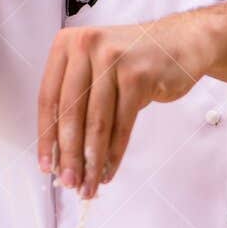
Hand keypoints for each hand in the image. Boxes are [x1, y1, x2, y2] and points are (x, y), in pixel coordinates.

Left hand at [37, 15, 208, 197]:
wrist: (181, 42)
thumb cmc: (133, 61)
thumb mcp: (96, 69)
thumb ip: (77, 101)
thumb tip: (62, 155)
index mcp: (67, 44)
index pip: (48, 98)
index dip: (45, 137)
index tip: (45, 166)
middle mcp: (86, 46)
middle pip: (70, 113)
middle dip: (68, 155)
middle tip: (67, 183)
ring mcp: (112, 59)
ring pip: (96, 122)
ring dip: (91, 161)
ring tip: (88, 185)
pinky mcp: (138, 76)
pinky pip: (122, 125)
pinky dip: (114, 154)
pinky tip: (109, 171)